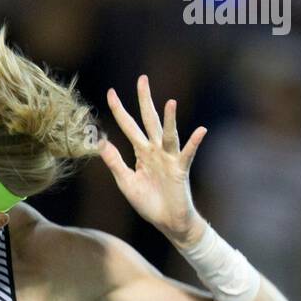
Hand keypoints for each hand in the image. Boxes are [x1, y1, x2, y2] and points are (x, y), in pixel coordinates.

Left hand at [99, 75, 206, 246]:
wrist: (168, 222)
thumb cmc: (149, 202)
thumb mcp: (126, 182)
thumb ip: (114, 162)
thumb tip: (100, 142)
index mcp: (141, 153)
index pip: (129, 127)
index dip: (120, 111)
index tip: (110, 93)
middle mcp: (156, 151)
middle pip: (149, 121)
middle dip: (145, 101)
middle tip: (142, 79)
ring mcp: (169, 159)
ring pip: (169, 135)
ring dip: (170, 120)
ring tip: (170, 102)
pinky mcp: (181, 170)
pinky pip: (187, 154)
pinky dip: (194, 143)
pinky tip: (200, 131)